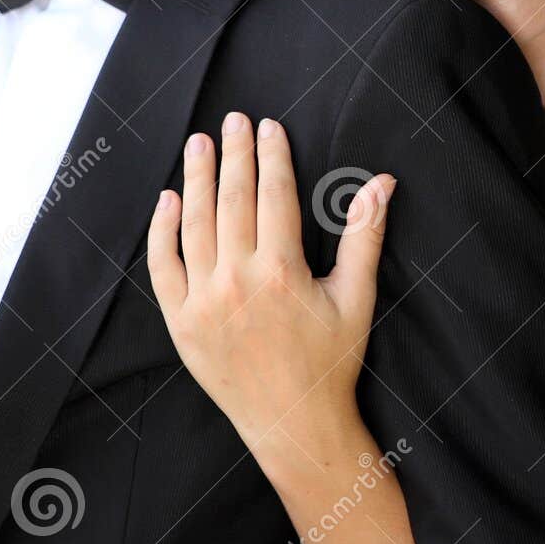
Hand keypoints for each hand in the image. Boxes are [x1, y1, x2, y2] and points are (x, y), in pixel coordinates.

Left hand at [147, 112, 395, 469]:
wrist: (293, 424)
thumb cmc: (330, 363)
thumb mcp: (357, 298)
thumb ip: (364, 236)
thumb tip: (383, 183)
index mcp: (282, 273)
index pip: (274, 196)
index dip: (272, 156)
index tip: (268, 127)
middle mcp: (237, 283)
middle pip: (231, 201)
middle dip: (233, 155)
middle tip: (232, 120)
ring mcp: (203, 303)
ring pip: (194, 225)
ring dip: (195, 179)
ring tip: (198, 144)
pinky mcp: (181, 323)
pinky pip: (163, 267)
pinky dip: (162, 230)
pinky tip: (168, 200)